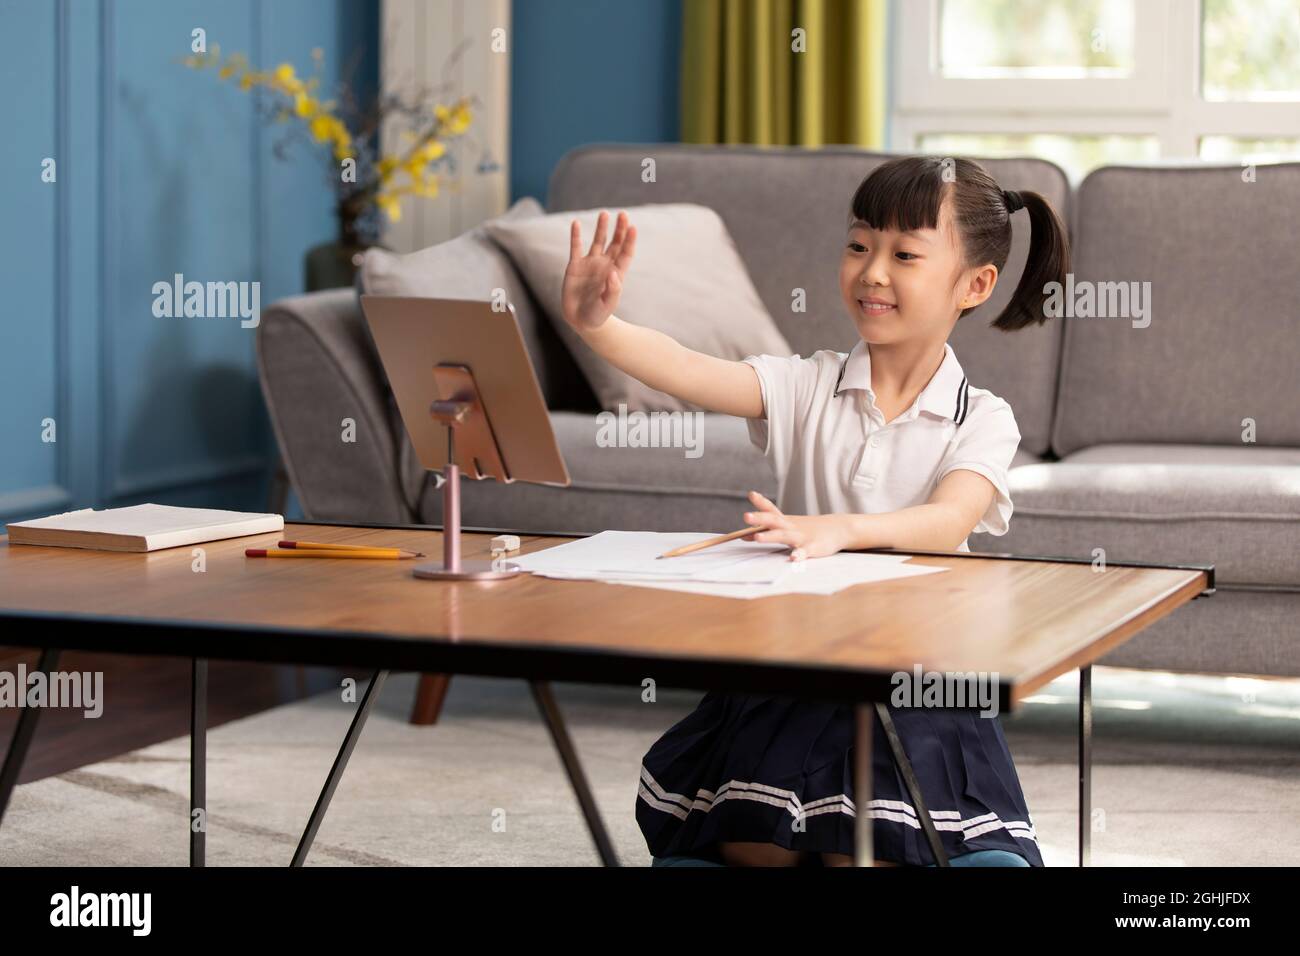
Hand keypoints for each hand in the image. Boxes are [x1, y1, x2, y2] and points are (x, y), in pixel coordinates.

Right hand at [561, 210, 637, 333]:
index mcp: (616, 273)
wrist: (581, 321)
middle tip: (623, 214)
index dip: (630, 240)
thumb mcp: (607, 304)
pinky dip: (576, 236)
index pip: (625, 253)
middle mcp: (605, 265)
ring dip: (602, 228)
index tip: (633, 228)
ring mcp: (590, 264)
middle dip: (620, 229)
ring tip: (605, 213)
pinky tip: (576, 224)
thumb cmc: (598, 315)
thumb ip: (613, 290)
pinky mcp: (575, 266)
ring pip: (598, 241)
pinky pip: (575, 247)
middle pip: (615, 243)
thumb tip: (614, 272)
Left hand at [741, 490, 847, 560]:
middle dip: (759, 518)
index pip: (771, 509)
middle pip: (773, 520)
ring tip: (758, 537)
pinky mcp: (813, 548)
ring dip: (771, 536)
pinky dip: (799, 555)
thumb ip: (765, 531)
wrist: (838, 529)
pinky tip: (793, 559)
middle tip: (746, 516)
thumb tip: (743, 535)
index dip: (761, 502)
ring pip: (784, 536)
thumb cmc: (807, 529)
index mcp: (785, 521)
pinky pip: (804, 552)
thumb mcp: (786, 528)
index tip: (751, 494)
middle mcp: (791, 527)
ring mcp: (802, 537)